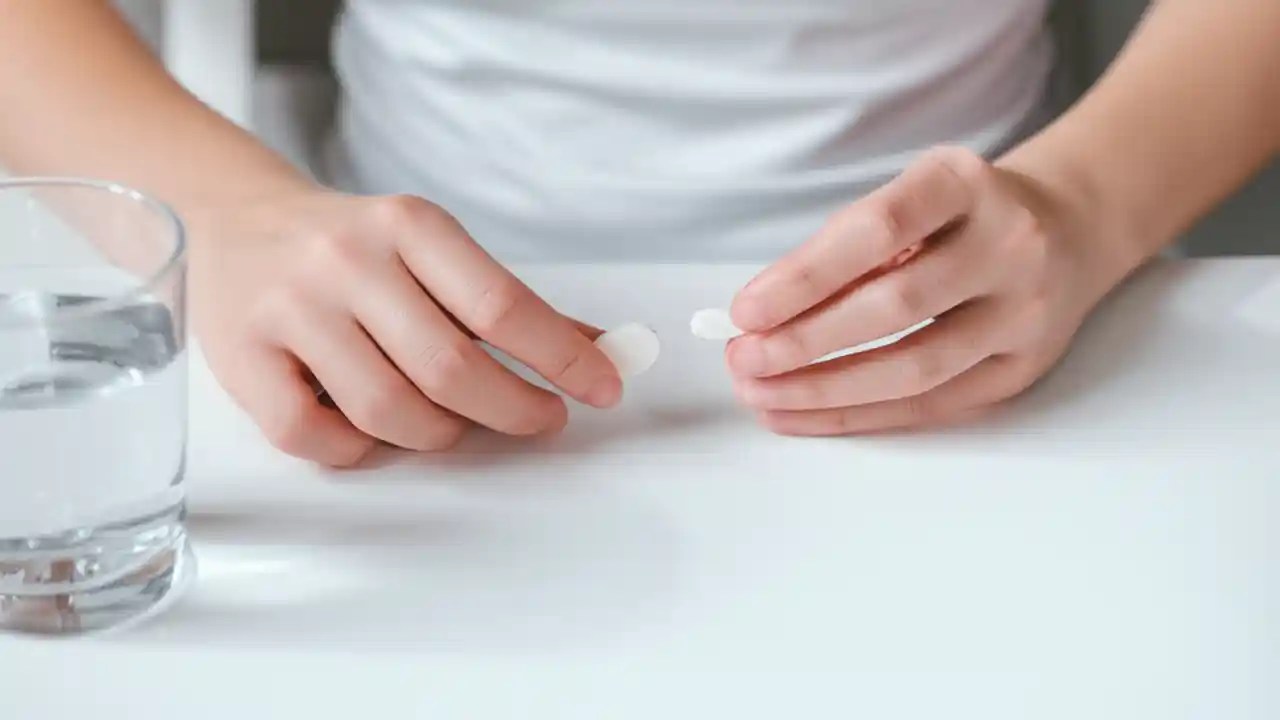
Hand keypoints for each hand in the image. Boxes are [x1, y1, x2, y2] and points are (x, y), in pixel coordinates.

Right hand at [189, 190, 622, 465]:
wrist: (235, 216)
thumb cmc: (354, 247)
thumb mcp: (433, 251)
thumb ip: (510, 304)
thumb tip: (602, 352)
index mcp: (409, 226)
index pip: (502, 305)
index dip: (562, 358)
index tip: (603, 388)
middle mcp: (349, 261)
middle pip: (451, 368)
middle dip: (512, 410)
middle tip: (540, 419)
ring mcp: (291, 309)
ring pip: (388, 412)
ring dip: (437, 435)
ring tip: (450, 423)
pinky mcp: (243, 357)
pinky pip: (314, 436)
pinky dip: (356, 450)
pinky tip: (372, 431)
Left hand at [725, 146, 1134, 434]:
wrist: (1068, 229)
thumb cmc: (959, 215)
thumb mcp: (910, 197)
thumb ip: (847, 245)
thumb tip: (762, 316)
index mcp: (965, 182)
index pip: (878, 229)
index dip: (806, 275)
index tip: (745, 310)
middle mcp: (1009, 242)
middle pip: (896, 305)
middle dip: (806, 342)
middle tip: (743, 360)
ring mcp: (1025, 311)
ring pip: (916, 368)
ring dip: (826, 390)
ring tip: (763, 395)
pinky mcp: (1023, 368)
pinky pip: (932, 405)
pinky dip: (860, 415)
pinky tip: (805, 415)